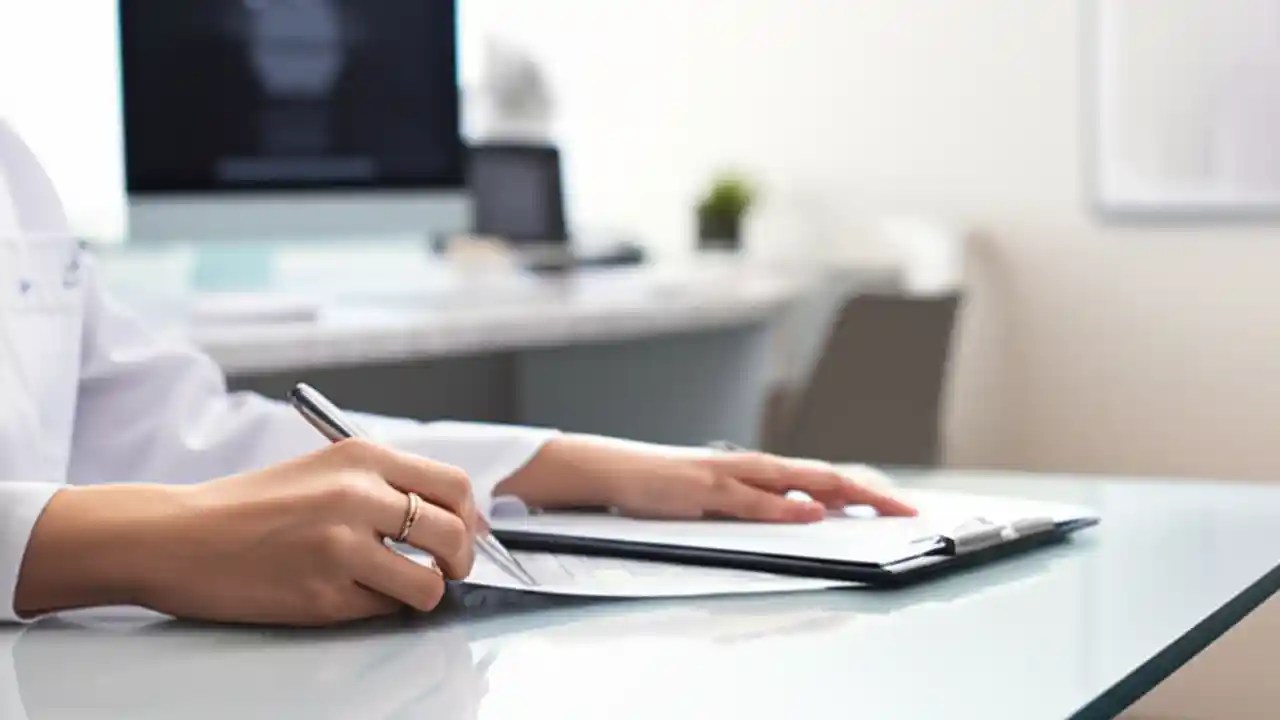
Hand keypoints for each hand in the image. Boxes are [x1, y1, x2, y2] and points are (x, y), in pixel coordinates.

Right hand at [16, 439, 478, 624]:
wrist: (178, 536)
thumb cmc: (250, 505)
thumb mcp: (323, 469)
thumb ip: (384, 485)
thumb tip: (453, 518)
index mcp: (362, 457)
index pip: (454, 485)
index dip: (470, 516)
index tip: (466, 533)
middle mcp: (357, 496)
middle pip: (454, 534)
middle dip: (461, 561)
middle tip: (447, 570)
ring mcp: (341, 548)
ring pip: (428, 583)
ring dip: (425, 592)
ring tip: (402, 588)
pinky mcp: (323, 595)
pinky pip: (384, 610)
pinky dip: (380, 608)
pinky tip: (353, 594)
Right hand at [497, 436, 916, 522]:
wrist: (616, 469)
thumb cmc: (667, 485)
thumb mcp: (725, 499)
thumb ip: (766, 505)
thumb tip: (811, 513)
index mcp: (760, 471)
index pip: (825, 477)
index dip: (865, 489)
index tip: (898, 504)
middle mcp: (754, 466)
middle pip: (826, 475)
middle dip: (870, 491)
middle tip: (907, 507)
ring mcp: (732, 475)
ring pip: (799, 480)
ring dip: (843, 491)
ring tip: (878, 503)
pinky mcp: (707, 490)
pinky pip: (752, 500)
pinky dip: (783, 506)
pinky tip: (809, 511)